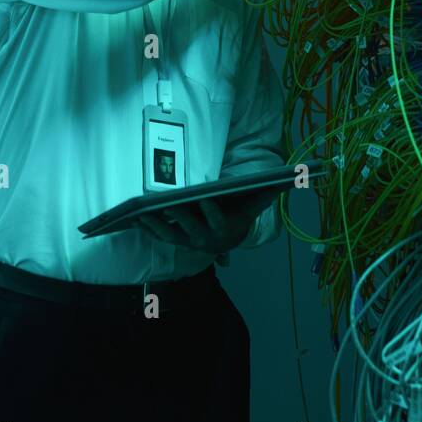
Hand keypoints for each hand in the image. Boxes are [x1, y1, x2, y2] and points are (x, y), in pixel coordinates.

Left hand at [138, 188, 279, 253]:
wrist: (231, 239)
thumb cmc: (241, 216)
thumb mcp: (254, 207)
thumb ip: (266, 194)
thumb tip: (285, 179)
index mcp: (225, 229)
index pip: (218, 218)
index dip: (210, 209)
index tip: (203, 197)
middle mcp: (206, 239)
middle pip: (191, 227)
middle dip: (178, 215)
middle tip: (164, 203)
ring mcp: (190, 242)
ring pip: (171, 234)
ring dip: (156, 225)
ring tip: (142, 213)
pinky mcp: (177, 241)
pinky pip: (161, 237)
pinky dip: (148, 229)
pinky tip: (136, 219)